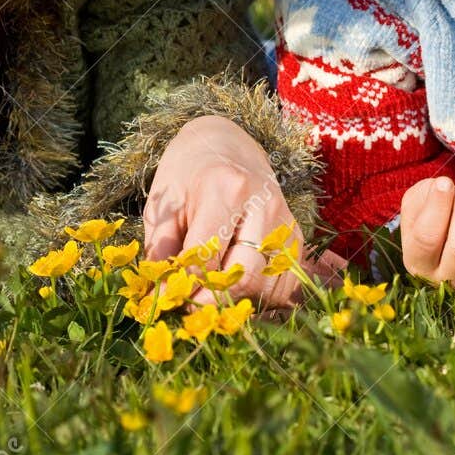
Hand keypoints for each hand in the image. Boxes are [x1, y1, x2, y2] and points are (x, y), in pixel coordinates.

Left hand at [143, 114, 322, 309]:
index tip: (166, 303)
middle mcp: (264, 205)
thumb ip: (161, 251)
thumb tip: (157, 296)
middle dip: (212, 301)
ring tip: (210, 294)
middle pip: (243, 276)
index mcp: (227, 190)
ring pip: (266, 285)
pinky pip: (282, 283)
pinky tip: (235, 287)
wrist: (226, 144)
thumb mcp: (164, 204)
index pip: (207, 257)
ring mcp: (285, 222)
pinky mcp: (296, 236)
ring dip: (236, 301)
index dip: (184, 288)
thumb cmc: (188, 174)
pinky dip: (258, 296)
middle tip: (188, 309)